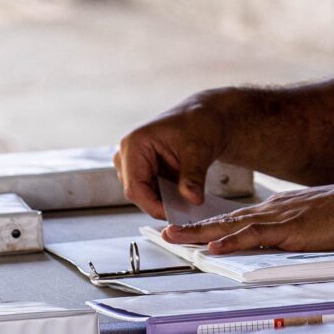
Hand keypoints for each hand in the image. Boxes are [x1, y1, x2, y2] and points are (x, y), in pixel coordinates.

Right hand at [117, 89, 240, 218]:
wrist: (205, 118)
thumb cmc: (198, 123)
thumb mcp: (198, 150)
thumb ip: (192, 176)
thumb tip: (192, 199)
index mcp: (134, 144)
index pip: (135, 188)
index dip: (153, 206)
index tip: (175, 215)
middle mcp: (127, 154)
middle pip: (137, 194)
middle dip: (161, 204)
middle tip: (186, 209)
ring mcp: (133, 164)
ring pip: (144, 196)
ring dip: (165, 201)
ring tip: (188, 199)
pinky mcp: (143, 171)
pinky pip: (152, 193)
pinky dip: (168, 197)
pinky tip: (183, 195)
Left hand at [165, 177, 333, 253]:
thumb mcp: (317, 220)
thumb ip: (297, 229)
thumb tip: (285, 240)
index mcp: (278, 208)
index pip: (237, 217)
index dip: (211, 224)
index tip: (189, 229)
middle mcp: (273, 210)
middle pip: (225, 219)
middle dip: (193, 226)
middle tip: (166, 231)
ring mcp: (280, 218)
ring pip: (231, 226)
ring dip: (200, 233)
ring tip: (174, 237)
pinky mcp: (290, 230)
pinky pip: (254, 237)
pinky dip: (231, 243)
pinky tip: (213, 248)